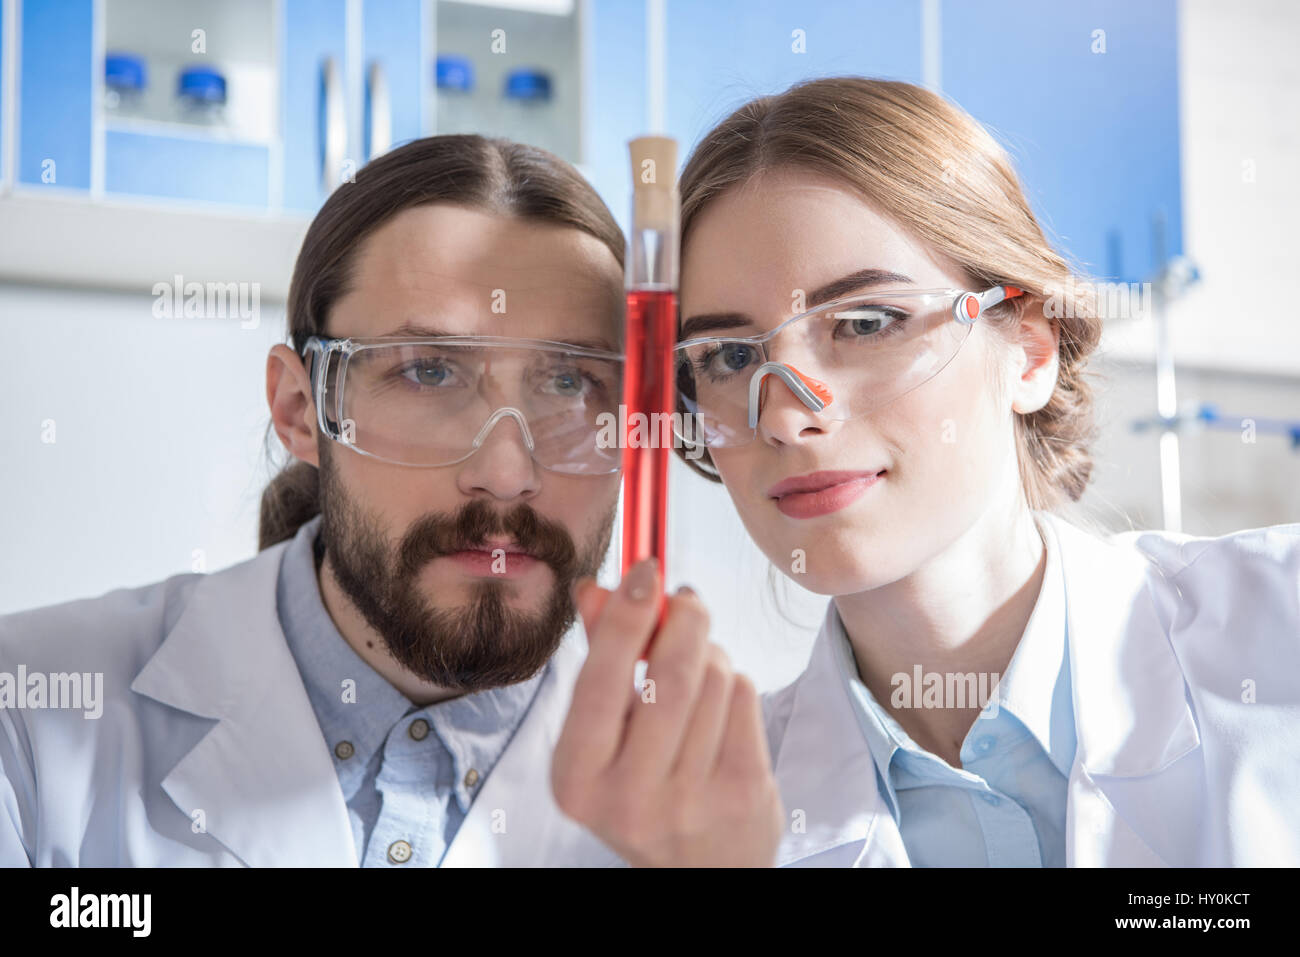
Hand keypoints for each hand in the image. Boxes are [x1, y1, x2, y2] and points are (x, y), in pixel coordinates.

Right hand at [551, 558, 782, 866]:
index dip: (625, 616)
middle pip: (670, 671)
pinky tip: (721, 705)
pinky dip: (735, 683)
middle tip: (687, 602)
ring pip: (714, 678)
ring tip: (699, 674)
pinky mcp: (744, 791)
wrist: (700, 870)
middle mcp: (630, 797)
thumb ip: (599, 659)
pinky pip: (744, 697)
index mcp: (578, 780)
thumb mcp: (603, 736)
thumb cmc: (644, 787)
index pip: (601, 679)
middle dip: (684, 620)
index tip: (644, 570)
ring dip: (711, 656)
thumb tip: (595, 588)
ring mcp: (692, 799)